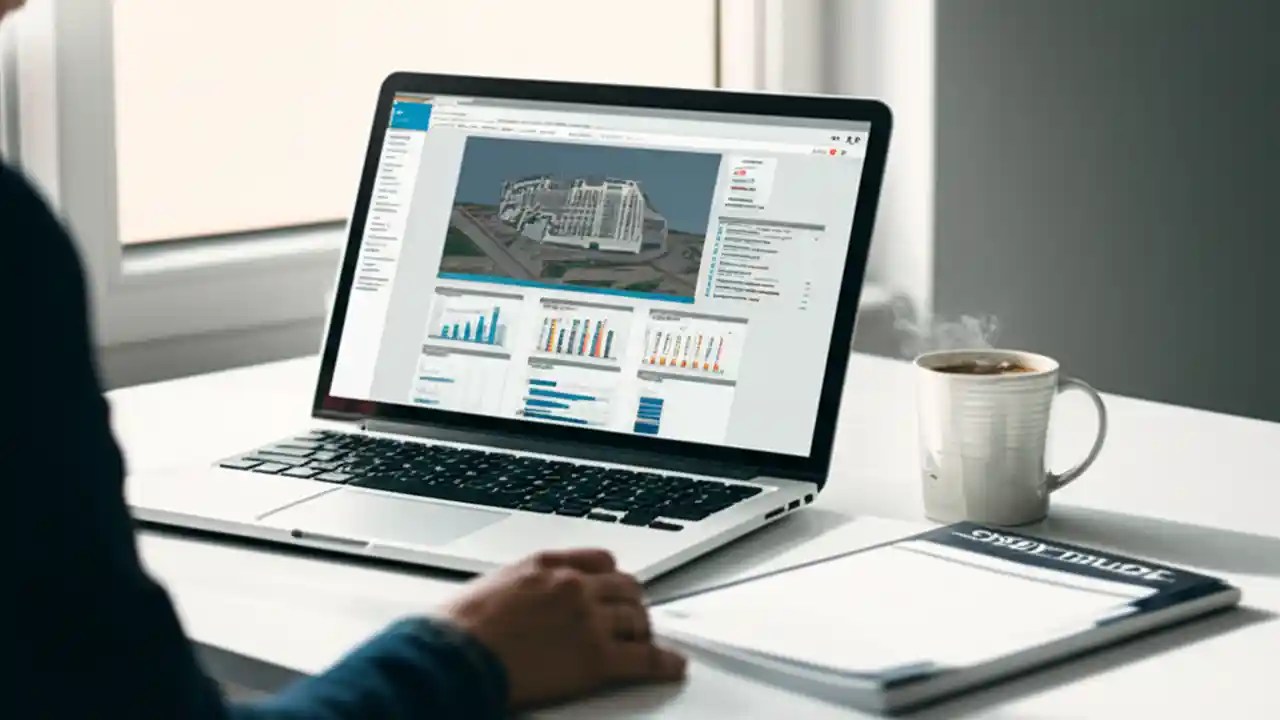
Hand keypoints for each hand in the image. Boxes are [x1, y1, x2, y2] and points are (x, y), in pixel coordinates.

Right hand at [443, 548, 685, 708]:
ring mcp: (589, 620)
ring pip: (638, 620)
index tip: (616, 588)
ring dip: (642, 632)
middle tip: (632, 620)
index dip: (613, 579)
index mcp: (547, 565)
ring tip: (644, 644)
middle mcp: (574, 585)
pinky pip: (645, 657)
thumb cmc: (456, 629)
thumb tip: (529, 602)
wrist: (452, 657)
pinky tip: (672, 665)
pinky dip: (664, 662)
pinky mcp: (597, 657)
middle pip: (626, 589)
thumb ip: (524, 588)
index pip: (601, 560)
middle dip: (631, 605)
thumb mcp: (492, 587)